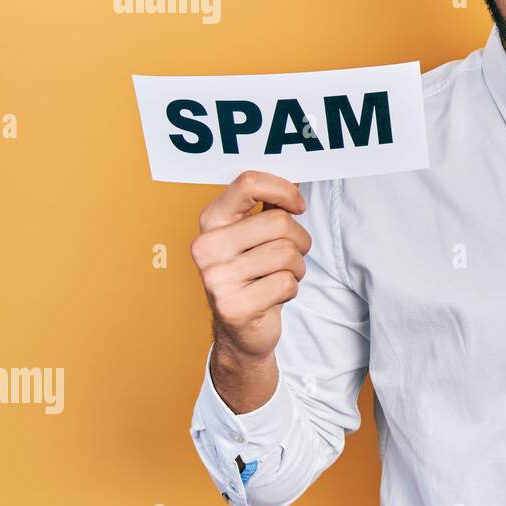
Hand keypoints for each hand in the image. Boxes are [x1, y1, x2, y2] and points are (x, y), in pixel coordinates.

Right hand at [189, 170, 311, 361]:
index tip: (297, 205)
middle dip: (298, 239)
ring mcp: (216, 278)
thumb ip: (270, 204)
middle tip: (291, 253)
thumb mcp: (255, 234)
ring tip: (280, 275)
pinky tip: (274, 296)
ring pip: (287, 253)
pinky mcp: (233, 306)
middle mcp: (206, 246)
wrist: (240, 330)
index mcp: (211, 220)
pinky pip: (286, 283)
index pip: (249, 183)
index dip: (284, 190)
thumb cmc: (254, 273)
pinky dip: (291, 289)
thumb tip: (297, 174)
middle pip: (278, 222)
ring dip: (297, 267)